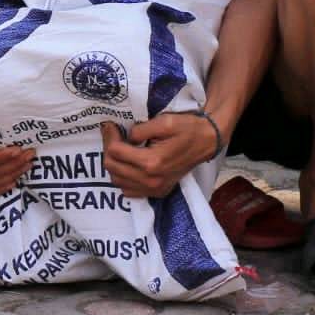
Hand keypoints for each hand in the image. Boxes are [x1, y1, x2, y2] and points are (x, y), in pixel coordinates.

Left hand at [100, 116, 214, 197]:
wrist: (206, 141)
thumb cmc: (187, 128)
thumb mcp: (163, 121)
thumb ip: (140, 130)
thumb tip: (125, 137)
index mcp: (152, 162)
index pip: (115, 152)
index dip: (109, 136)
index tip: (110, 125)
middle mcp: (151, 180)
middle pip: (112, 167)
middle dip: (108, 148)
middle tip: (113, 134)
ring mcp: (155, 189)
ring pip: (117, 181)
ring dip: (114, 164)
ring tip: (119, 148)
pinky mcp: (158, 192)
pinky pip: (129, 191)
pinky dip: (123, 178)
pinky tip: (128, 164)